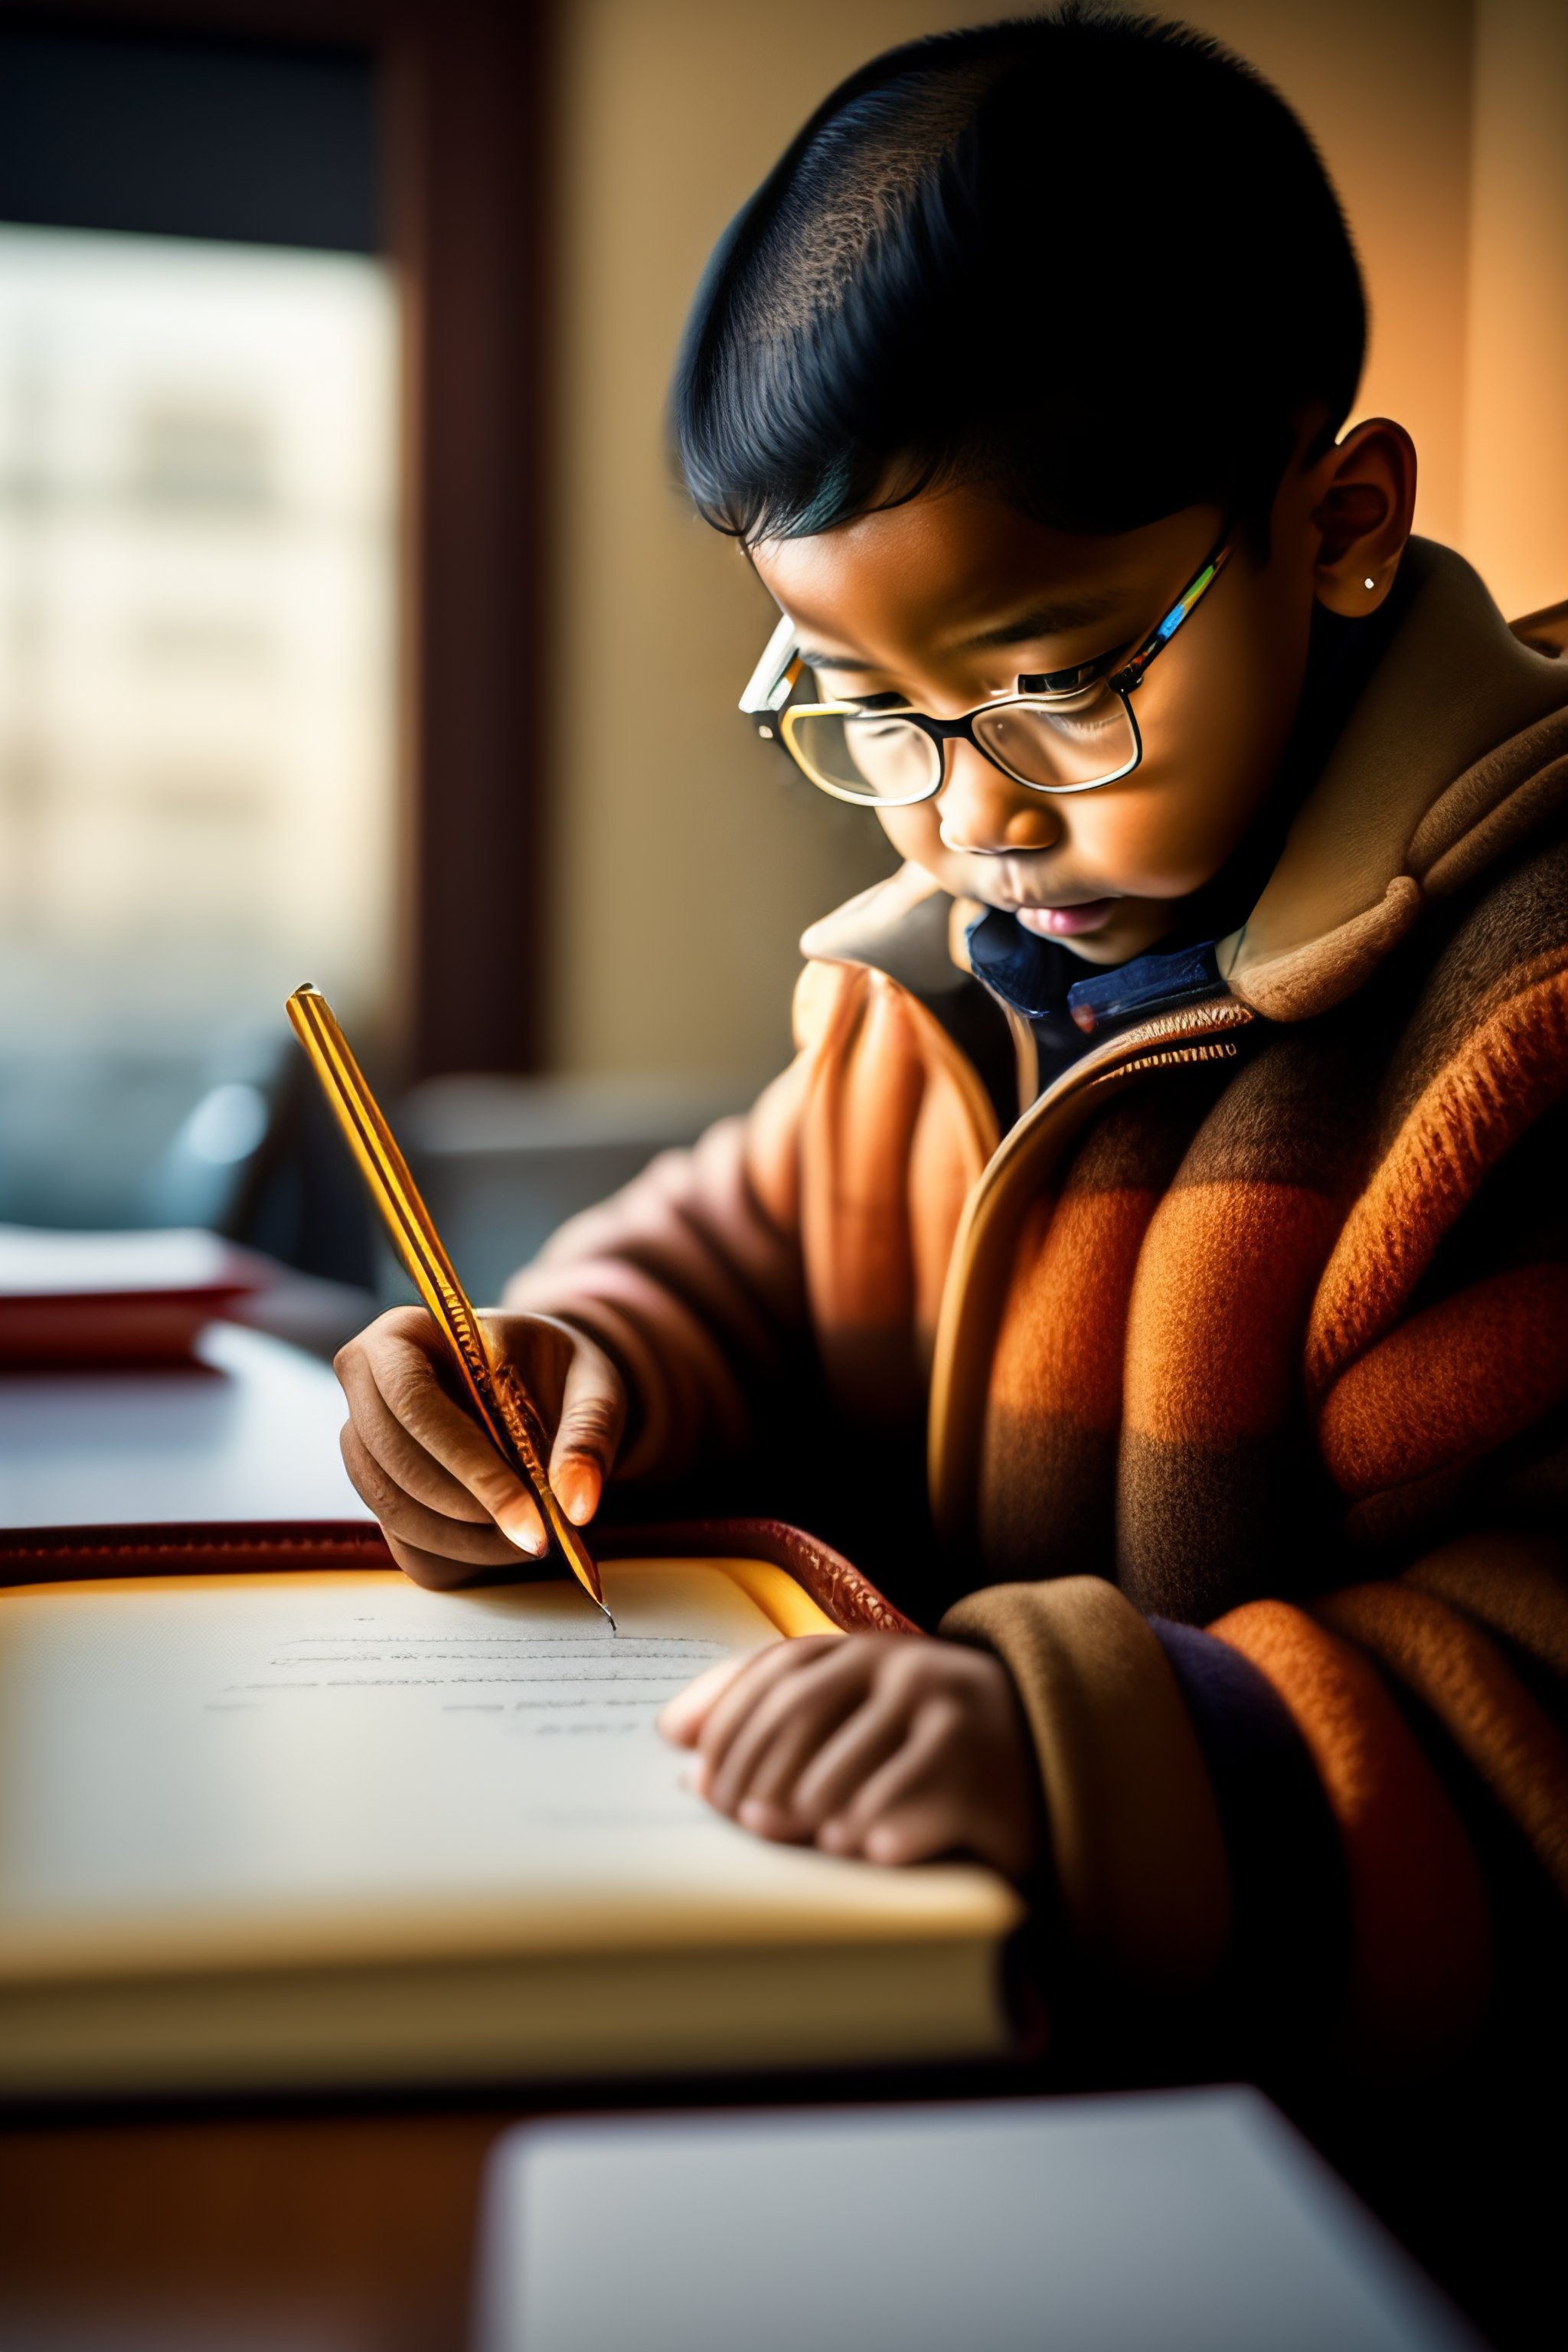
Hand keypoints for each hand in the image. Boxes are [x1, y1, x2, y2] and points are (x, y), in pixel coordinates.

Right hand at [334, 1306, 625, 1587]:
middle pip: (396, 1464)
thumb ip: (588, 1433)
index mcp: (403, 1334)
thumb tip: (576, 1504)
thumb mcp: (592, 1384)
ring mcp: (362, 1445)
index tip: (531, 1515)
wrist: (540, 1385)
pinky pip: (406, 1544)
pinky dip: (459, 1556)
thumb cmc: (558, 1370)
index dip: (469, 1464)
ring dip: (467, 1541)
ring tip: (531, 1538)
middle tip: (541, 1536)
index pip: (413, 1400)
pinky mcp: (378, 1494)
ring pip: (396, 1512)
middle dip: (472, 1510)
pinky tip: (507, 1544)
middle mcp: (365, 1386)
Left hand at [659, 1634, 1041, 1876]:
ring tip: (782, 1836)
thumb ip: (773, 1713)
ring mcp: (944, 1710)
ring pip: (848, 1763)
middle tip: (735, 1821)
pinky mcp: (980, 1766)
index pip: (776, 1675)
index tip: (700, 1782)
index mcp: (863, 1652)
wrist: (1045, 1761)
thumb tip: (673, 1733)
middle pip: (800, 1713)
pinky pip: (907, 1801)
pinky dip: (873, 1827)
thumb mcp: (854, 1715)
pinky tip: (854, 1851)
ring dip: (805, 1805)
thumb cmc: (923, 1744)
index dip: (729, 1726)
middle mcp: (903, 1666)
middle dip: (755, 1770)